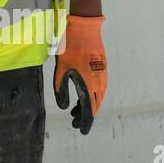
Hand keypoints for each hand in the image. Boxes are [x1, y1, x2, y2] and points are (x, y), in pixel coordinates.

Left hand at [53, 14, 107, 134]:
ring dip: (87, 106)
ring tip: (75, 111)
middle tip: (74, 123)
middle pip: (93, 107)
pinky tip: (82, 97)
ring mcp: (102, 77)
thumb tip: (65, 107)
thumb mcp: (61, 71)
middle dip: (84, 116)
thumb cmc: (71, 50)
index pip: (89, 111)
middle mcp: (99, 84)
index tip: (81, 131)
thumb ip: (62, 91)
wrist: (85, 31)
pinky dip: (90, 96)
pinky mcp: (102, 71)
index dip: (85, 122)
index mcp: (89, 86)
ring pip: (96, 98)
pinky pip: (98, 89)